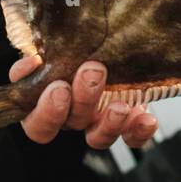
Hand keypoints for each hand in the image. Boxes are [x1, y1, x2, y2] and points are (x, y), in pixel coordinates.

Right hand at [10, 56, 158, 148]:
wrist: (111, 45)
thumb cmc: (76, 45)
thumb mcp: (55, 43)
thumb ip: (42, 50)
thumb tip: (33, 60)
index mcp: (46, 102)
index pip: (35, 122)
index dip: (45, 110)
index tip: (58, 86)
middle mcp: (71, 117)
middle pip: (70, 123)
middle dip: (82, 100)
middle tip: (91, 72)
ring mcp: (98, 123)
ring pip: (98, 138)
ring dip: (109, 122)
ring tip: (120, 104)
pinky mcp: (126, 125)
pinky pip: (131, 138)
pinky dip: (139, 132)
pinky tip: (147, 119)